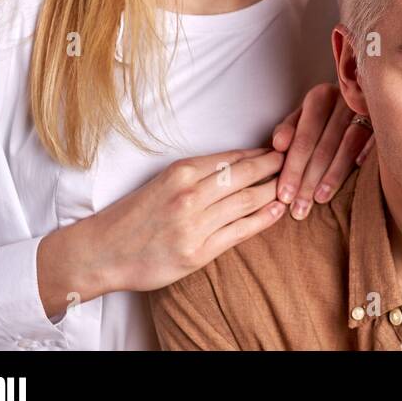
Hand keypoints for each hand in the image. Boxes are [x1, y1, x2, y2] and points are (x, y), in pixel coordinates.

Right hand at [38, 147, 287, 314]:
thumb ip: (199, 174)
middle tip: (300, 160)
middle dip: (277, 166)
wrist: (101, 252)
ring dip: (276, 191)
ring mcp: (195, 224)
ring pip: (248, 201)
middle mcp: (190, 195)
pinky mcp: (198, 252)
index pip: (234, 158)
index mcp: (181, 172)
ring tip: (295, 184)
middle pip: (246, 175)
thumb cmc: (133, 215)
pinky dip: (263, 219)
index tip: (284, 148)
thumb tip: (240, 163)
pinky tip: (278, 210)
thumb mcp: (164, 182)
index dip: (263, 153)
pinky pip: (240, 232)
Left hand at [271, 82, 372, 218]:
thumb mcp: (303, 118)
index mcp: (320, 97)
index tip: (284, 195)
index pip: (304, 138)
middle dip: (309, 180)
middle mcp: (343, 99)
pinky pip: (376, 138)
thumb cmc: (325, 116)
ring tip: (320, 199)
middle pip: (324, 144)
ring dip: (333, 175)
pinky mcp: (385, 118)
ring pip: (349, 144)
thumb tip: (278, 145)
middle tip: (299, 208)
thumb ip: (288, 130)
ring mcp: (367, 108)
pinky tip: (357, 170)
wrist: (360, 99)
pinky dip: (366, 153)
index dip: (293, 168)